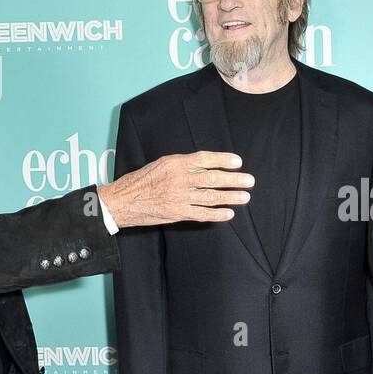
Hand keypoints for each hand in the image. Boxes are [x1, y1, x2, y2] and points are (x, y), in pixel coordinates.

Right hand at [98, 151, 252, 227]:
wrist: (123, 200)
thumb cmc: (141, 181)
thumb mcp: (161, 165)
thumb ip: (182, 165)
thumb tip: (206, 166)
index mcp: (175, 163)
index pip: (205, 159)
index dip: (223, 160)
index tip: (237, 161)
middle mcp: (179, 179)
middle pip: (213, 178)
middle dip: (234, 180)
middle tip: (250, 180)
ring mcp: (179, 197)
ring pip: (211, 196)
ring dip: (231, 197)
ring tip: (245, 197)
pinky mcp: (178, 213)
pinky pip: (202, 214)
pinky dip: (218, 214)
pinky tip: (229, 213)